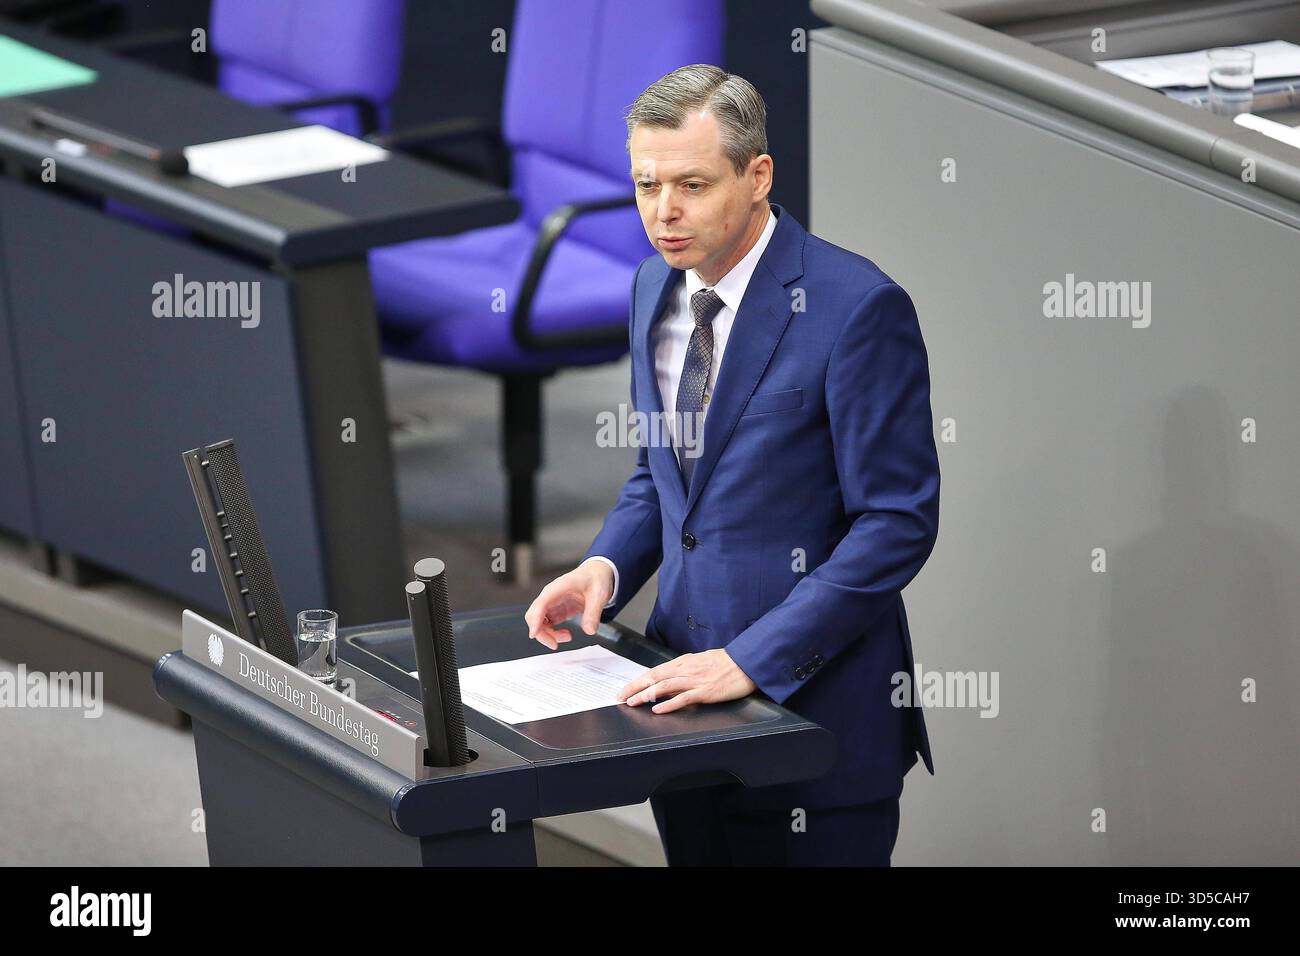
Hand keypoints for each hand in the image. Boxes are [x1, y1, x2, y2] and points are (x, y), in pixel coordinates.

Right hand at [523, 559, 614, 649]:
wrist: (597, 574)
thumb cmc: (595, 578)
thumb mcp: (599, 595)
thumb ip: (593, 613)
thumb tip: (589, 630)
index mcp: (558, 588)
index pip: (541, 604)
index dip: (535, 619)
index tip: (534, 634)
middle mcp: (550, 596)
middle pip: (534, 616)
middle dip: (542, 633)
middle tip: (556, 644)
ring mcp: (552, 604)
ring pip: (539, 623)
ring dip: (549, 634)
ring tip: (567, 637)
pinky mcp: (556, 610)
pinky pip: (547, 625)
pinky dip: (553, 633)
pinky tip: (566, 634)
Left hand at [618, 649, 756, 713]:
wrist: (747, 662)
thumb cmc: (728, 662)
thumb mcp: (702, 660)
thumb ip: (686, 668)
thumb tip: (672, 676)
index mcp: (684, 662)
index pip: (655, 671)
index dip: (638, 680)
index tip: (626, 688)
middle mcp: (686, 669)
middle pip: (655, 677)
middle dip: (635, 687)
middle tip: (620, 696)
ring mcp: (695, 680)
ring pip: (664, 687)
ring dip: (646, 695)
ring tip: (632, 702)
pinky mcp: (706, 692)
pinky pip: (683, 698)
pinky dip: (669, 704)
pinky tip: (658, 709)